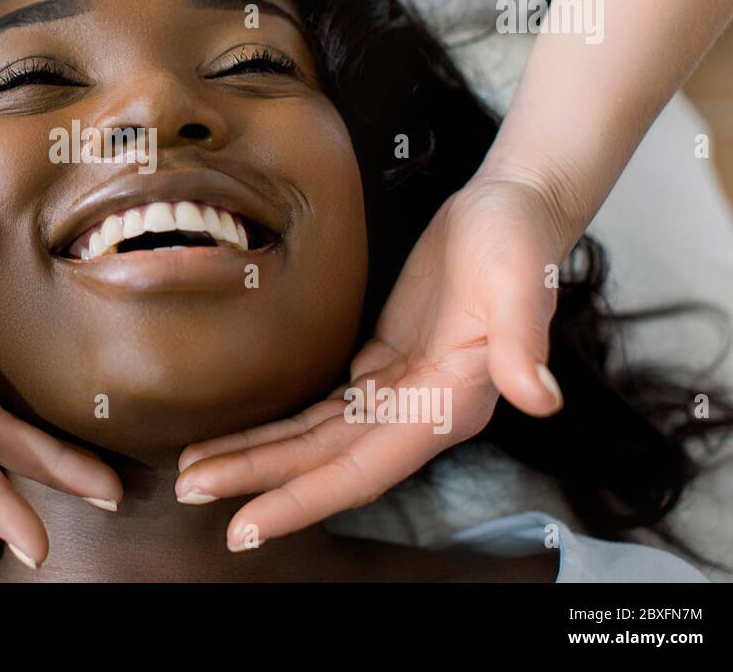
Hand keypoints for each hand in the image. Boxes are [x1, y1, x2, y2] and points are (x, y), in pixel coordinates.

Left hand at [173, 174, 570, 550]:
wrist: (515, 206)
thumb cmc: (519, 240)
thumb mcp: (519, 283)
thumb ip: (523, 344)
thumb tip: (541, 399)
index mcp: (447, 406)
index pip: (360, 471)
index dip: (301, 500)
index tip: (245, 526)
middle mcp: (419, 411)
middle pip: (324, 462)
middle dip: (257, 479)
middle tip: (190, 489)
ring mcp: (400, 390)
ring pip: (317, 438)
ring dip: (259, 455)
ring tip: (198, 466)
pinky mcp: (384, 362)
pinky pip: (325, 407)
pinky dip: (283, 423)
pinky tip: (245, 433)